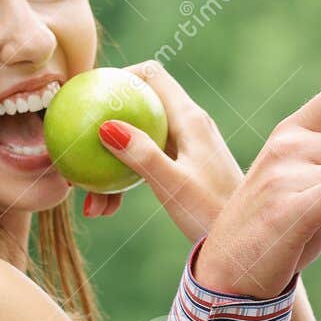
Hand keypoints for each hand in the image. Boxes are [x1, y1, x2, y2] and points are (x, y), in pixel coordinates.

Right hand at [82, 61, 241, 241]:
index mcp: (190, 120)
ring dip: (109, 163)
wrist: (248, 244)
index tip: (87, 98)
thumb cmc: (214, 216)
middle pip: (138, 108)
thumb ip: (142, 156)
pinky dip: (124, 180)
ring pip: (137, 140)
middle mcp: (189, 126)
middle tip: (72, 151)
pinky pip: (145, 163)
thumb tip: (107, 126)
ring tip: (87, 203)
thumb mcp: (174, 186)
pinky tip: (105, 209)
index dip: (118, 76)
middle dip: (103, 126)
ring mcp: (186, 148)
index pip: (151, 76)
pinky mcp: (183, 168)